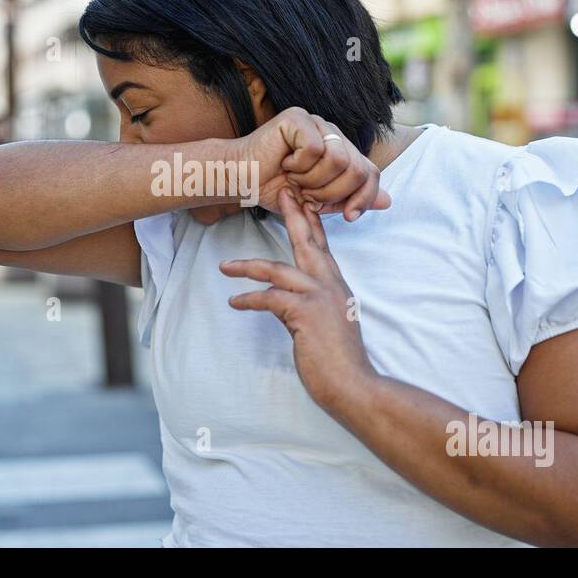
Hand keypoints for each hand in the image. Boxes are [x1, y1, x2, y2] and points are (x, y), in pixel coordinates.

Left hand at [219, 187, 379, 411]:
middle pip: (307, 242)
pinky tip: (235, 302)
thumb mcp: (330, 325)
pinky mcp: (305, 313)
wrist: (353, 385)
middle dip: (293, 216)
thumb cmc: (339, 361)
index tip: (303, 202)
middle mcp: (331, 285)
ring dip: (248, 266)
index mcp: (337, 287)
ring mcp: (319, 297)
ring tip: (224, 267)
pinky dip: (249, 299)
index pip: (323, 247)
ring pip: (278, 269)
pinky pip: (269, 297)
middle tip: (282, 192)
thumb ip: (312, 308)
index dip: (312, 223)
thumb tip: (288, 304)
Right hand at [230, 107, 391, 220]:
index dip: (364, 197)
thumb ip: (350, 198)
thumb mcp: (318, 201)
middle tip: (309, 196)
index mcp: (340, 149)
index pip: (370, 171)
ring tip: (296, 179)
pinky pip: (315, 148)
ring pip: (338, 159)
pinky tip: (284, 163)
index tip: (349, 217)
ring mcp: (315, 122)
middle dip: (334, 193)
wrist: (241, 180)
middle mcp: (331, 132)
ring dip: (315, 180)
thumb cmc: (274, 189)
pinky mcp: (297, 117)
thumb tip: (389, 201)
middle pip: (357, 168)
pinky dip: (299, 165)